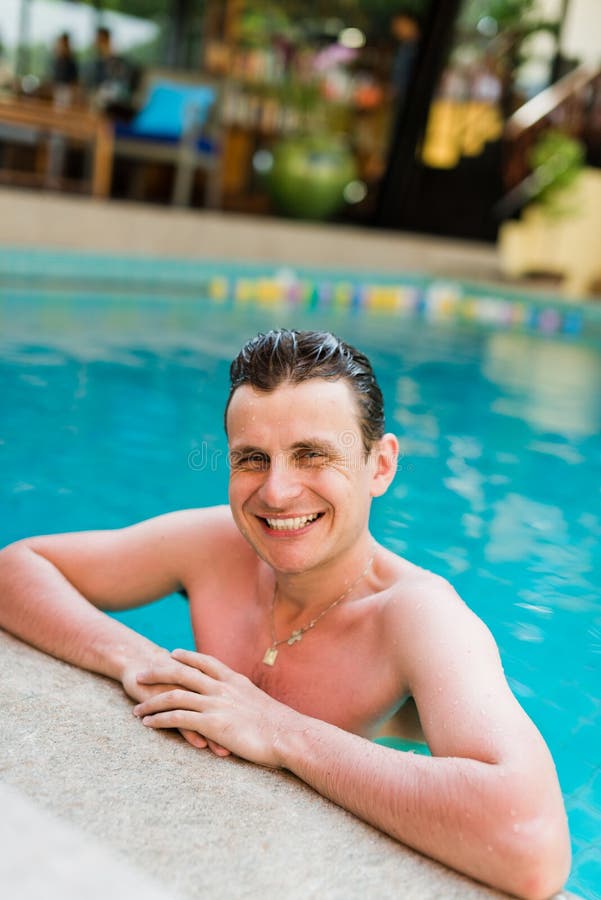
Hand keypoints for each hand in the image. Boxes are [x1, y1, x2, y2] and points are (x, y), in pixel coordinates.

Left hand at [132, 649, 298, 767]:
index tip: (171, 653)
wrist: (288, 735)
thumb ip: (245, 698)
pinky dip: (160, 719)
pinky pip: (178, 718)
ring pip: (174, 696)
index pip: (205, 662)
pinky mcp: (212, 724)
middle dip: (157, 672)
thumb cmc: (279, 726)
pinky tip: (149, 724)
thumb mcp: (260, 703)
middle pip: (181, 672)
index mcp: (234, 680)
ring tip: (136, 709)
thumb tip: (243, 701)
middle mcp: (222, 688)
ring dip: (152, 701)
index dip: (186, 656)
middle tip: (140, 675)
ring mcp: (215, 704)